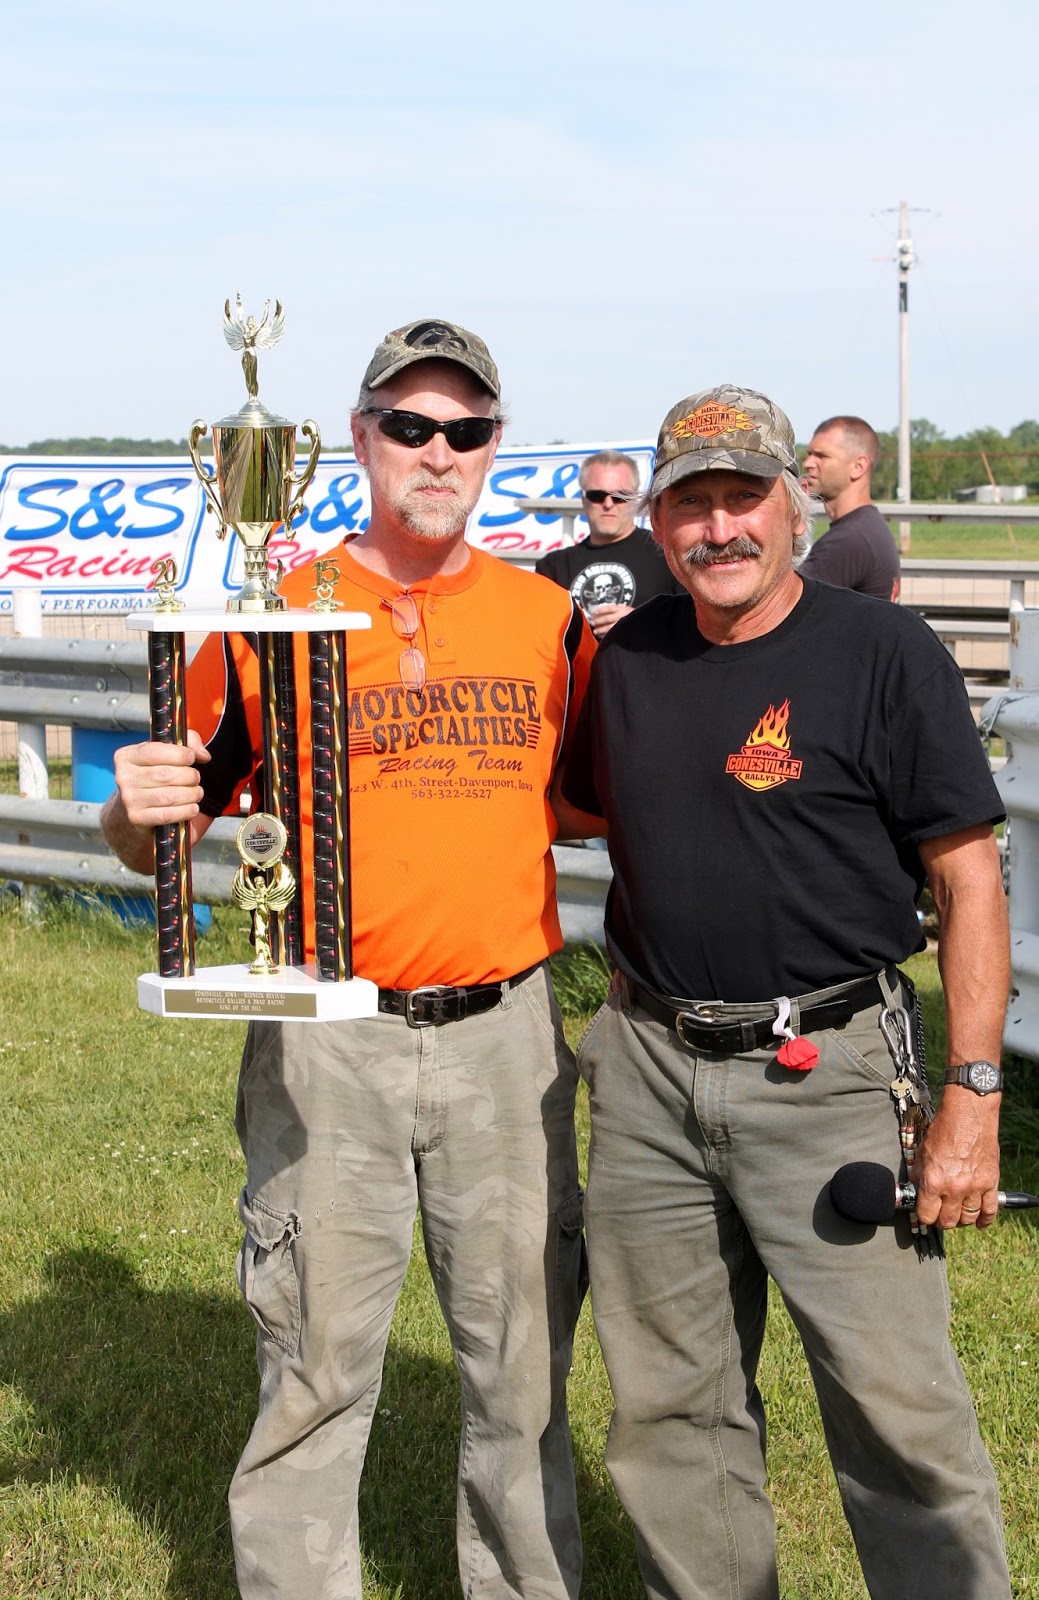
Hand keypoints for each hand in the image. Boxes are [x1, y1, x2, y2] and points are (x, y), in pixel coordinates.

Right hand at [112, 729, 210, 827]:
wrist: (130, 808)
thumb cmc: (151, 777)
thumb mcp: (163, 752)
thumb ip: (187, 742)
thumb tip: (202, 754)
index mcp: (127, 756)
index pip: (155, 752)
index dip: (179, 754)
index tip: (191, 758)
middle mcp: (124, 777)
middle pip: (165, 775)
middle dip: (189, 776)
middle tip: (195, 778)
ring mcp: (129, 799)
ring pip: (169, 796)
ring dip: (191, 794)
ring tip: (196, 792)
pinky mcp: (137, 818)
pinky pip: (167, 814)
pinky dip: (185, 811)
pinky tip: (192, 807)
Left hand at [586, 602, 633, 638]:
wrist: (643, 624)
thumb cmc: (636, 617)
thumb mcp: (629, 610)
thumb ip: (619, 611)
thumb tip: (606, 612)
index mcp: (622, 609)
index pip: (609, 608)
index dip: (601, 610)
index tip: (594, 612)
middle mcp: (621, 616)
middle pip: (607, 618)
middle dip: (598, 621)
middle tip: (592, 622)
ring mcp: (622, 625)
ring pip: (609, 628)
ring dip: (601, 630)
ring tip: (595, 631)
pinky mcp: (623, 632)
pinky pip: (613, 634)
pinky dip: (607, 636)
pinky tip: (602, 637)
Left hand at [911, 1088, 1001, 1228]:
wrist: (969, 1116)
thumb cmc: (944, 1130)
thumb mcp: (922, 1152)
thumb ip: (918, 1175)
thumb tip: (914, 1190)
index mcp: (933, 1181)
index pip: (926, 1216)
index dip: (924, 1216)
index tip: (925, 1212)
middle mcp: (954, 1188)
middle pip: (947, 1222)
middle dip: (941, 1220)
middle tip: (940, 1214)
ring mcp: (974, 1188)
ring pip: (967, 1219)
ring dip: (961, 1220)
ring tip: (957, 1214)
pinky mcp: (991, 1183)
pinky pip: (990, 1211)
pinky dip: (984, 1220)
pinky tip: (979, 1222)